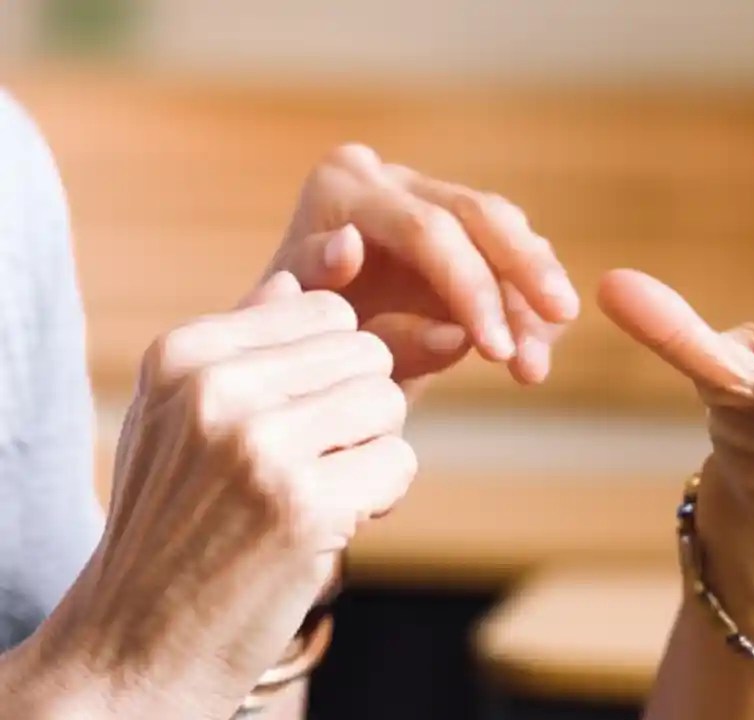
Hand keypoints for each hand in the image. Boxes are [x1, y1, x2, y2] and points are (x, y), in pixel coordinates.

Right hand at [35, 272, 414, 719]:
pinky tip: (329, 526)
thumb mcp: (185, 412)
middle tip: (312, 462)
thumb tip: (328, 255)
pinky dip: (379, 496)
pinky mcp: (305, 505)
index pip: (324, 309)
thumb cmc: (175, 520)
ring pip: (389, 400)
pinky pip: (398, 462)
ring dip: (371, 450)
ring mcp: (259, 446)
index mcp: (182, 354)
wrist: (138, 644)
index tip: (297, 417)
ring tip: (317, 490)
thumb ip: (252, 334)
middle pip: (366, 351)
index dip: (333, 366)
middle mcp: (216, 388)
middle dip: (358, 407)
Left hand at [265, 144, 579, 385]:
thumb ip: (388, 344)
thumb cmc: (299, 357)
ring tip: (535, 368)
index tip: (496, 352)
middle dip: (524, 276)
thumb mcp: (330, 356)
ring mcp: (425, 195)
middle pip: (477, 215)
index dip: (471, 289)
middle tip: (560, 326)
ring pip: (506, 229)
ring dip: (534, 296)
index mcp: (339, 190)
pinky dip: (528, 302)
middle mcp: (384, 178)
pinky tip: (539, 349)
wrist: (291, 358)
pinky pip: (512, 252)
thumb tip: (454, 332)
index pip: (425, 229)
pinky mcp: (457, 225)